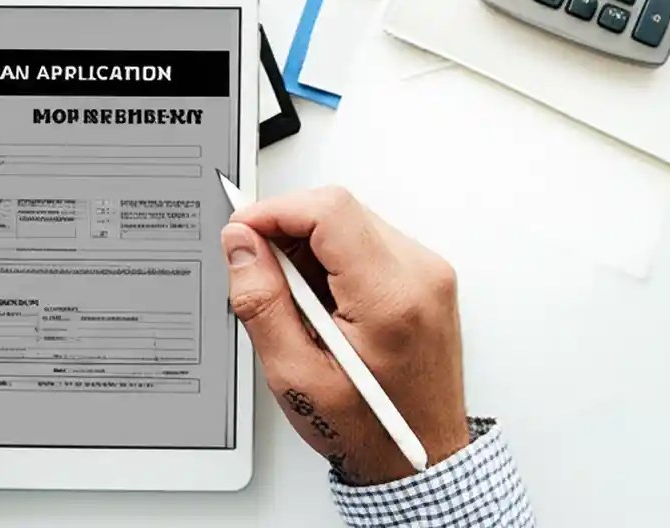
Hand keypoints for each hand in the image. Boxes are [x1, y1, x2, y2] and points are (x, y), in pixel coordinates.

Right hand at [221, 187, 468, 484]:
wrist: (419, 458)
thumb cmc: (366, 429)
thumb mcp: (294, 375)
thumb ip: (262, 302)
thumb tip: (241, 246)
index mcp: (390, 300)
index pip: (329, 212)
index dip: (275, 211)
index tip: (242, 231)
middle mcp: (419, 276)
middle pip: (338, 209)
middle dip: (287, 230)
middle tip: (261, 273)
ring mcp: (427, 273)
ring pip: (350, 221)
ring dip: (309, 247)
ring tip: (297, 302)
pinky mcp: (425, 277)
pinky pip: (366, 240)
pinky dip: (332, 259)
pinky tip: (322, 301)